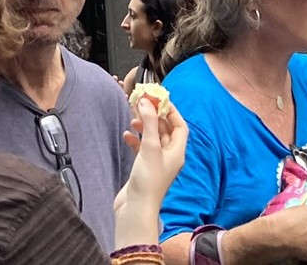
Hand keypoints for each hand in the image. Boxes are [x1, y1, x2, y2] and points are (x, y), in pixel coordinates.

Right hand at [114, 96, 187, 247]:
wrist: (136, 208)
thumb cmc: (148, 181)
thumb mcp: (150, 148)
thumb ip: (149, 123)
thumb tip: (146, 102)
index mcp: (177, 152)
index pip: (180, 125)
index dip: (171, 111)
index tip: (159, 98)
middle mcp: (169, 156)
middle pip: (165, 129)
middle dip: (154, 116)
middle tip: (142, 103)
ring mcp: (156, 162)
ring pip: (152, 137)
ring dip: (144, 126)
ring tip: (133, 118)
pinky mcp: (144, 167)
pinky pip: (141, 147)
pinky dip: (135, 139)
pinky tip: (127, 135)